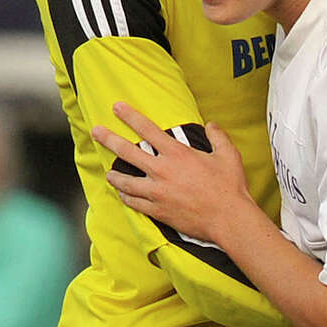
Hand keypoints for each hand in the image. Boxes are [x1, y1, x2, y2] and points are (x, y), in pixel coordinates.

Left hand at [96, 104, 254, 245]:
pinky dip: (127, 198)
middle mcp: (162, 171)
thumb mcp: (228, 155)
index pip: (147, 130)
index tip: (117, 107)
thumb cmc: (230, 187)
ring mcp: (157, 192)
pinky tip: (124, 195)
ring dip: (115, 176)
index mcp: (177, 154)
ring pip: (125, 182)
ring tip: (109, 174)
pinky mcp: (158, 211)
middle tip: (96, 131)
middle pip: (127, 152)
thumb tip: (212, 125)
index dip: (130, 116)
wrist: (228, 219)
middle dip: (109, 139)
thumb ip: (218, 137)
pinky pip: (134, 203)